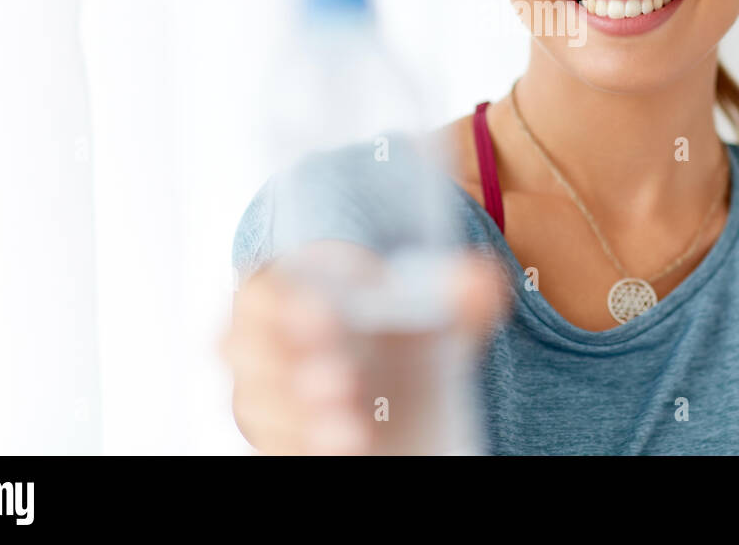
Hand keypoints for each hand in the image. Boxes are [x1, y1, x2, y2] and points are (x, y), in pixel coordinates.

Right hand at [218, 241, 509, 454]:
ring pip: (259, 410)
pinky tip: (346, 455)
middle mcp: (257, 344)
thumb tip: (488, 282)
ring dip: (300, 422)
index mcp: (281, 292)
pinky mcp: (279, 435)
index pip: (261, 294)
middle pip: (250, 356)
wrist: (380, 362)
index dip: (283, 306)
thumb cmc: (385, 316)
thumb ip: (452, 288)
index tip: (329, 320)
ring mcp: (262, 395)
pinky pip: (277, 446)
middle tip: (346, 382)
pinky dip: (304, 449)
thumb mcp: (422, 299)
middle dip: (291, 371)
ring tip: (356, 432)